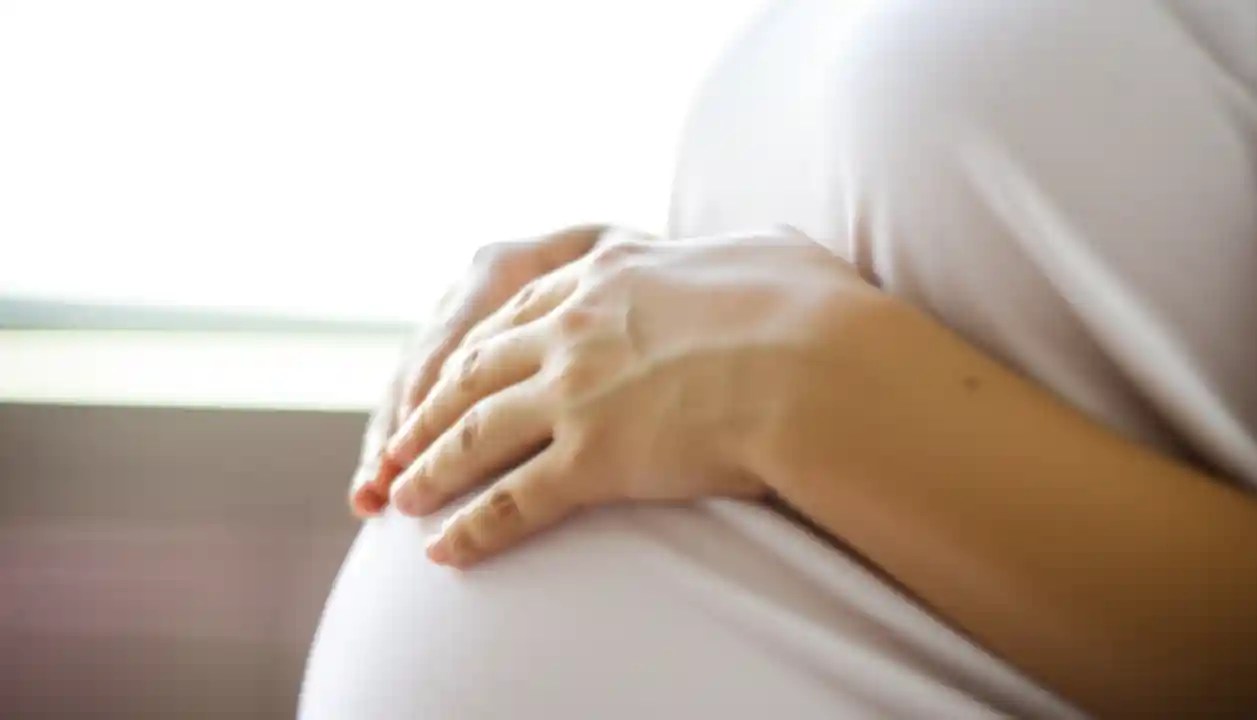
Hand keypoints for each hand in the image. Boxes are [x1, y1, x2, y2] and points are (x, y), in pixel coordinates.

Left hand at [385, 226, 879, 565]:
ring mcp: (576, 394)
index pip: (519, 310)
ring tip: (399, 497)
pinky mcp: (591, 461)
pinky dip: (472, 529)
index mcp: (610, 271)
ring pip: (474, 433)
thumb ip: (730, 253)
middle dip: (432, 408)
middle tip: (400, 440)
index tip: (453, 373)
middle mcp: (575, 329)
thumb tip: (750, 254)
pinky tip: (442, 553)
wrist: (819, 369)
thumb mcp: (767, 250)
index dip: (477, 346)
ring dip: (431, 468)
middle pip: (476, 370)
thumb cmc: (815, 307)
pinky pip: (512, 501)